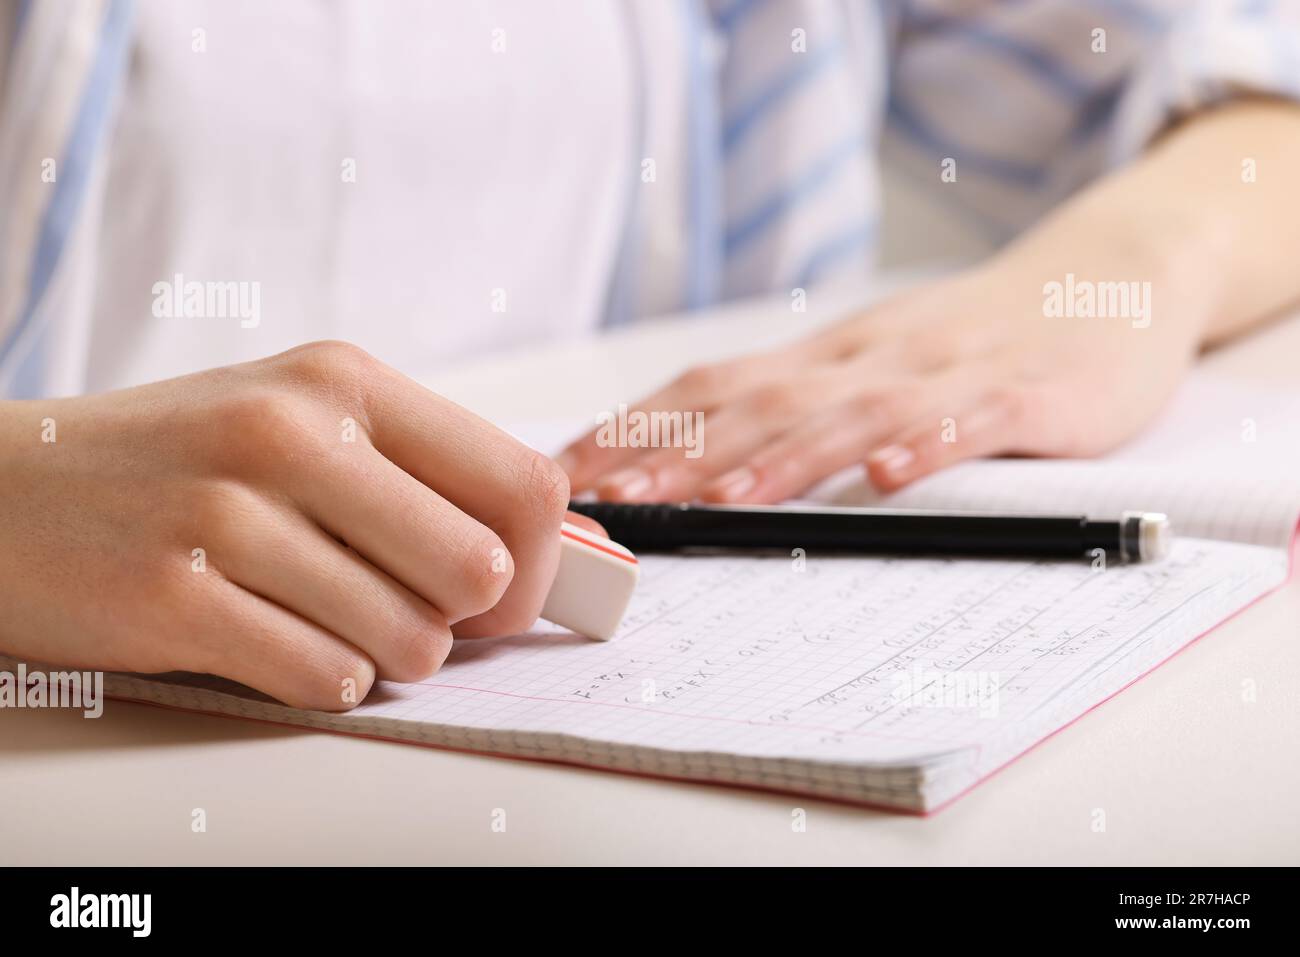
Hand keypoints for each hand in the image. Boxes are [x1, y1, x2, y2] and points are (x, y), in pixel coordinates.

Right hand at [0, 341, 585, 710]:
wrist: (8, 492)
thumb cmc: (181, 463)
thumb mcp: (302, 420)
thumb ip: (420, 476)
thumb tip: (545, 558)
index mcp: (344, 382)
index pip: (522, 484)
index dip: (537, 562)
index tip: (504, 592)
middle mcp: (293, 433)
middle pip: (481, 571)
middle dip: (463, 620)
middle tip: (414, 614)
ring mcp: (229, 514)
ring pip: (412, 640)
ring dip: (385, 654)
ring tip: (325, 619)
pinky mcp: (176, 598)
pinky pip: (328, 679)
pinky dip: (322, 681)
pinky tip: (277, 642)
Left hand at [559, 259, 1207, 502]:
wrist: (1106, 277)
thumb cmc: (970, 338)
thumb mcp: (871, 365)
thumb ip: (799, 406)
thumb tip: (697, 457)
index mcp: (826, 357)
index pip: (711, 389)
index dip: (639, 431)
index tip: (575, 475)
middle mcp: (870, 357)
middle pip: (762, 403)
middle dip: (681, 453)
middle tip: (614, 500)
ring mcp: (947, 371)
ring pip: (852, 413)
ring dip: (782, 459)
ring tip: (721, 500)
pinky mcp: (1026, 394)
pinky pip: (969, 420)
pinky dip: (923, 446)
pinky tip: (884, 479)